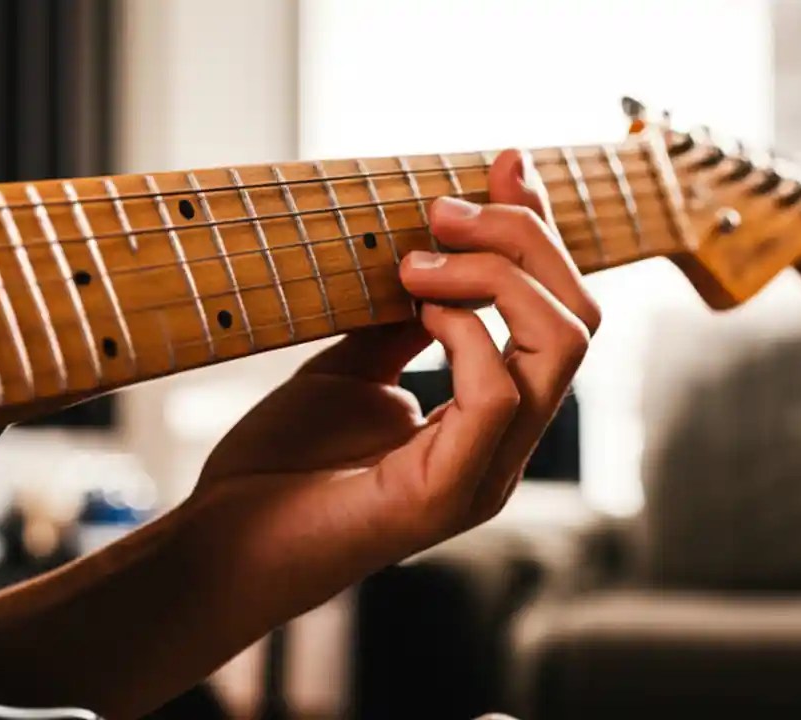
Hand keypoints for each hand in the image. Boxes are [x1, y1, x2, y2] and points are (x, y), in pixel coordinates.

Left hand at [186, 148, 599, 622]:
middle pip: (577, 321)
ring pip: (559, 350)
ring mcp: (485, 474)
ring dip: (492, 277)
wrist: (224, 546)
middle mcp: (504, 445)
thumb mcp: (349, 367)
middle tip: (442, 210)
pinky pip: (498, 393)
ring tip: (415, 264)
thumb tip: (428, 251)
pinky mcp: (447, 495)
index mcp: (490, 416)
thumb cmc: (281, 467)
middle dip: (523, 241)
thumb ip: (400, 321)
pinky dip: (464, 333)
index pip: (558, 313)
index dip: (540, 230)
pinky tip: (414, 313)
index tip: (504, 163)